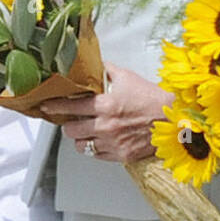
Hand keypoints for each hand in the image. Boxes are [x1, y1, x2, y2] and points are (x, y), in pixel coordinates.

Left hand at [43, 63, 169, 163]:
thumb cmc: (152, 98)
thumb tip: (90, 64)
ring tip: (86, 131)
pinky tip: (101, 140)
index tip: (46, 105)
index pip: (70, 106)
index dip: (54, 106)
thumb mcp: (128, 77)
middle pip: (71, 130)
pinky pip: (97, 155)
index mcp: (105, 105)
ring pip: (81, 146)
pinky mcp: (121, 156)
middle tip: (71, 119)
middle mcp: (106, 126)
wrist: (173, 119)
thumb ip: (105, 71)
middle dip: (69, 124)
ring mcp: (112, 143)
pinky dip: (95, 148)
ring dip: (81, 138)